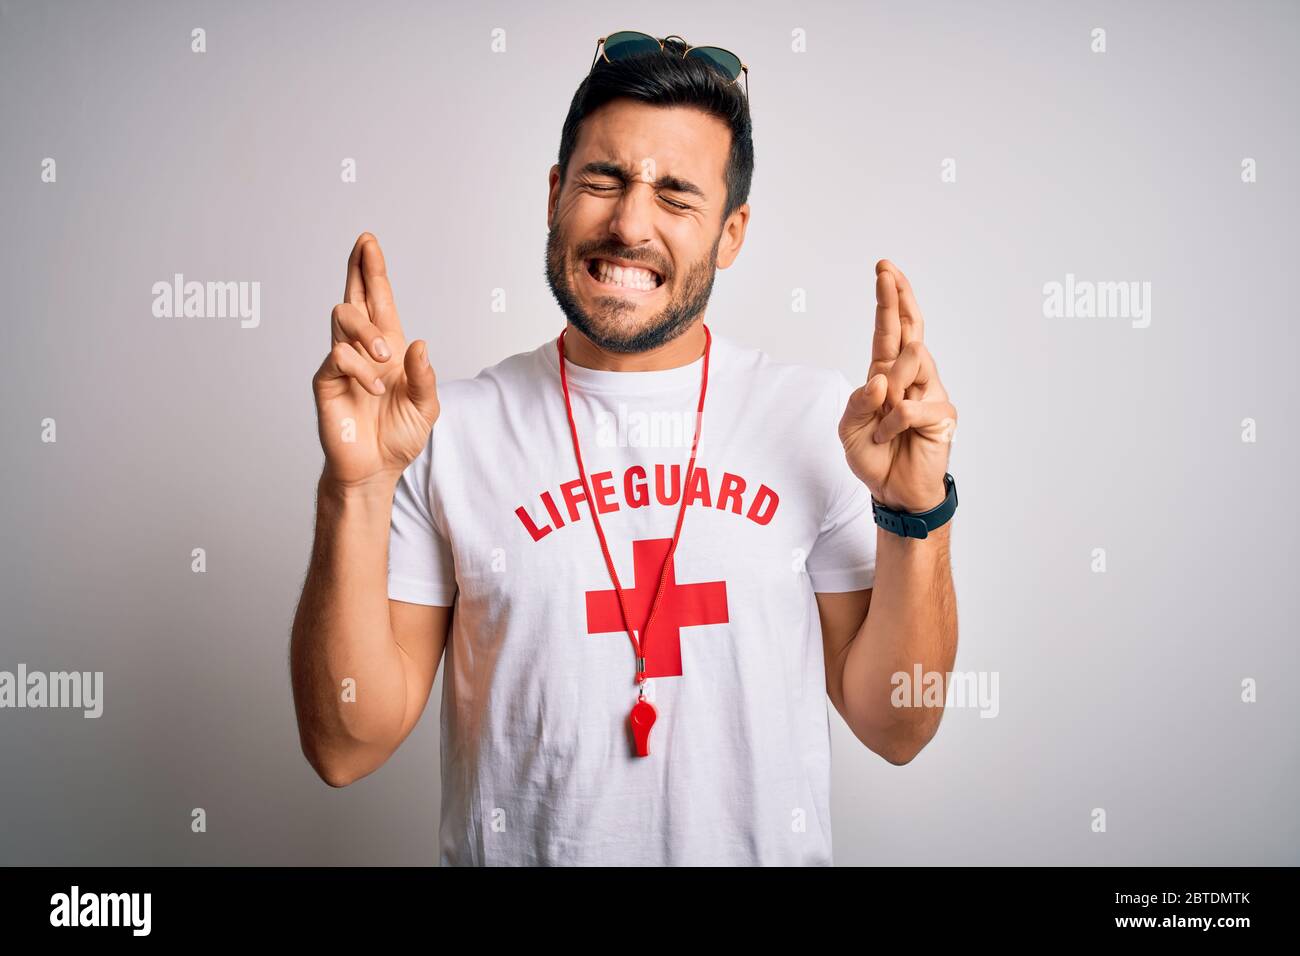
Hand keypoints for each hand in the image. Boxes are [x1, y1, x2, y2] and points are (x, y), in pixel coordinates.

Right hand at [312, 232, 439, 488]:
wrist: (375, 470)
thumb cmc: (398, 438)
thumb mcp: (426, 408)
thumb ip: (424, 377)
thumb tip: (420, 344)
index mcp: (389, 350)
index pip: (379, 302)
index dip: (373, 272)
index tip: (368, 242)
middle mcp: (363, 350)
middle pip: (356, 297)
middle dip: (359, 267)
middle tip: (367, 244)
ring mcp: (342, 363)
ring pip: (344, 319)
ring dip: (368, 332)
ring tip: (385, 360)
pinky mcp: (326, 380)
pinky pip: (339, 357)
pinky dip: (361, 369)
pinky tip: (374, 389)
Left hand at [838, 260, 955, 512]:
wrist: (895, 493)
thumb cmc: (875, 457)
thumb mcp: (849, 430)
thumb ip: (857, 403)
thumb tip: (879, 379)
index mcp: (885, 376)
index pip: (889, 332)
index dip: (889, 301)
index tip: (885, 270)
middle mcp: (910, 378)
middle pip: (909, 330)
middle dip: (897, 299)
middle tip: (886, 271)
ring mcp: (929, 393)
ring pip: (910, 364)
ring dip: (889, 391)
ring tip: (882, 423)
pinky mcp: (942, 414)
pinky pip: (911, 407)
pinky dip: (894, 423)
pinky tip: (893, 436)